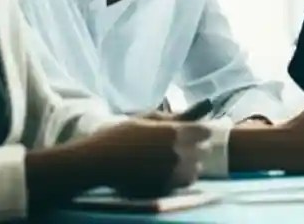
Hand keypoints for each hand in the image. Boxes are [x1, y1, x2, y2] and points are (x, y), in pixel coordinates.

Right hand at [73, 119, 210, 196]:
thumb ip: (169, 117)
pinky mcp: (164, 188)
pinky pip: (182, 184)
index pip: (206, 132)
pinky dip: (178, 179)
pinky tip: (165, 173)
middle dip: (195, 148)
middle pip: (203, 151)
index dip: (200, 132)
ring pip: (195, 170)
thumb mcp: (145, 119)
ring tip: (173, 162)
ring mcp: (172, 173)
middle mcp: (178, 153)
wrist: (98, 163)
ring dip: (189, 166)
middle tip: (183, 148)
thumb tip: (188, 115)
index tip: (194, 133)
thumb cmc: (119, 137)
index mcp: (175, 132)